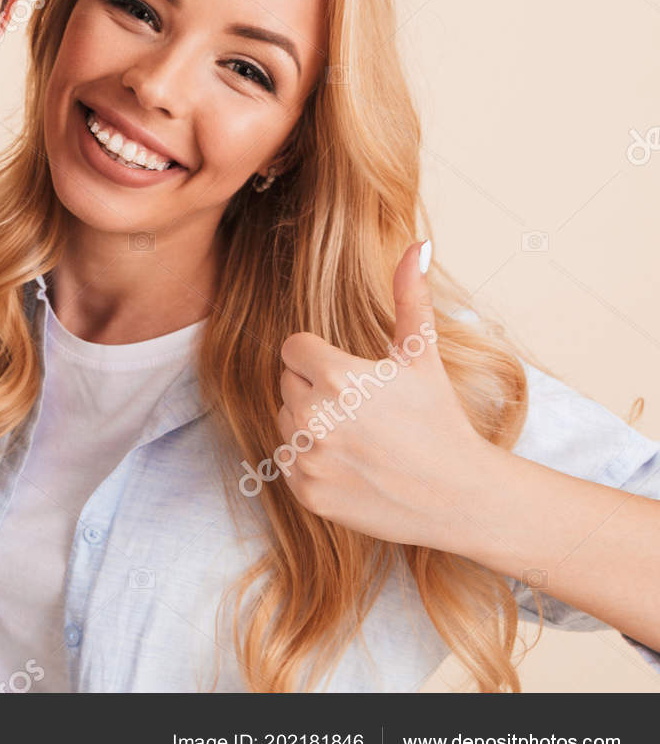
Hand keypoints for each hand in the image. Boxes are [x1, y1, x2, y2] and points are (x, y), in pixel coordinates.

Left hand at [275, 240, 496, 550]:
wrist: (459, 497)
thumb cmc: (440, 421)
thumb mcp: (423, 358)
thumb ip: (410, 299)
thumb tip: (417, 246)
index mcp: (337, 377)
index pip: (293, 348)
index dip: (320, 357)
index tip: (350, 374)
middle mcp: (314, 417)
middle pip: (288, 383)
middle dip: (316, 389)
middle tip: (362, 410)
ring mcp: (307, 458)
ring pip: (284, 421)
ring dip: (309, 424)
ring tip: (357, 437)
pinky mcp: (305, 492)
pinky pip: (287, 460)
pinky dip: (310, 461)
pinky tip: (350, 463)